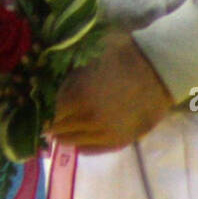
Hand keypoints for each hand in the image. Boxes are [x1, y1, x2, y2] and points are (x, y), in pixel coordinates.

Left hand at [48, 30, 173, 153]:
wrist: (162, 69)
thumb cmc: (126, 53)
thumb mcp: (92, 49)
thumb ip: (67, 60)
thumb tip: (43, 65)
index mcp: (78, 96)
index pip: (49, 109)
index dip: (42, 106)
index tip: (36, 103)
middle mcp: (89, 120)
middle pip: (57, 128)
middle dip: (50, 121)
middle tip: (44, 116)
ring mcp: (105, 134)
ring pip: (72, 141)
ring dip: (63, 133)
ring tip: (58, 126)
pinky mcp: (119, 141)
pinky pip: (91, 150)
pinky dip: (80, 144)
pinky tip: (77, 137)